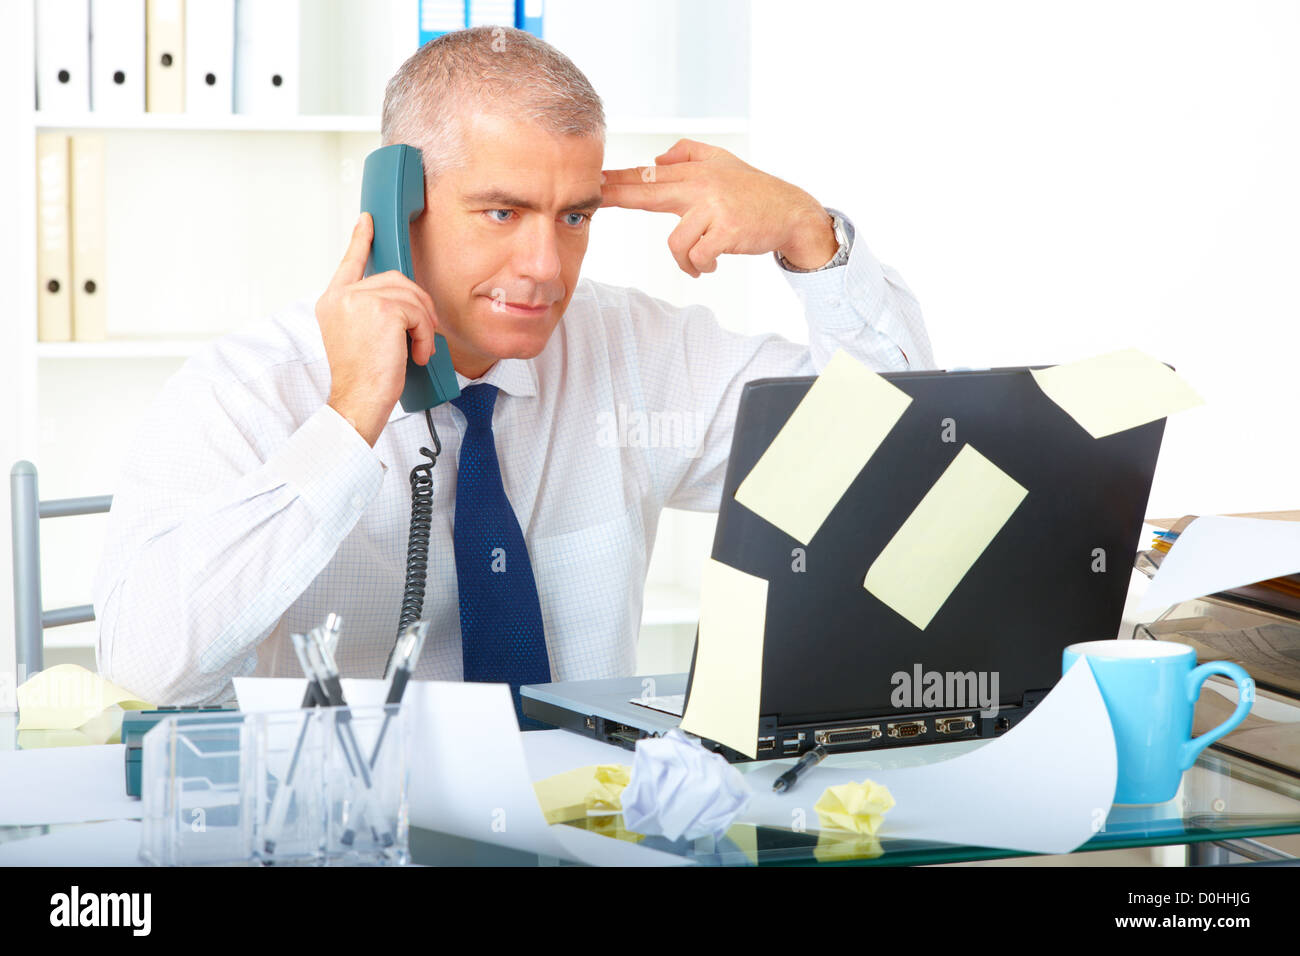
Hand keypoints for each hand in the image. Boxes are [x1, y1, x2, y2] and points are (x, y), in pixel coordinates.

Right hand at [315, 213, 438, 445]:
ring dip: (423, 324)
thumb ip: (369, 312)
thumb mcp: (358, 338)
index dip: (360, 240)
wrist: (358, 401)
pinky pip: (417, 312)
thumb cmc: (362, 379)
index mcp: (332, 302)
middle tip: (424, 333)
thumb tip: (403, 302)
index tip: (367, 222)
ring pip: (410, 295)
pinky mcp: (383, 310)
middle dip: (417, 305)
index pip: (349, 263)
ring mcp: (360, 300)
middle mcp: (341, 296)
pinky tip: (418, 353)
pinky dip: (425, 334)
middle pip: (394, 280)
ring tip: (418, 349)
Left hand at [600, 139, 838, 275]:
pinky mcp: (727, 231)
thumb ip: (689, 155)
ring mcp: (715, 208)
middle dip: (618, 196)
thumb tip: (655, 161)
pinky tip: (714, 264)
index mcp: (697, 173)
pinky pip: (698, 257)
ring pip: (676, 243)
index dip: (619, 179)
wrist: (792, 212)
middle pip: (649, 193)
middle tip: (596, 200)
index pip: (650, 176)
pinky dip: (702, 266)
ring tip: (699, 262)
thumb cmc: (755, 192)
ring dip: (686, 260)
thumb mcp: (724, 162)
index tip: (593, 179)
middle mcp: (703, 186)